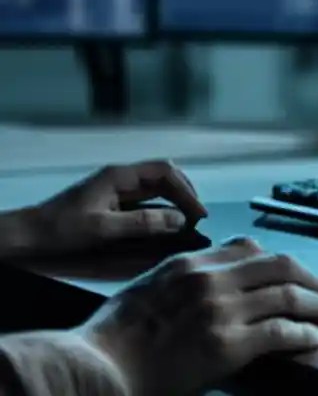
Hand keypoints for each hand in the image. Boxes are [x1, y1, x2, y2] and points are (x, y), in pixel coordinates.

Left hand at [2, 160, 207, 257]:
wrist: (28, 234)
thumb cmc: (61, 229)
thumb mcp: (103, 228)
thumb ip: (142, 224)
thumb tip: (178, 220)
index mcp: (119, 175)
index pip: (164, 172)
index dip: (186, 191)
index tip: (198, 214)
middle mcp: (120, 177)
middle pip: (164, 176)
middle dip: (185, 194)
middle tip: (198, 218)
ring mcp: (116, 188)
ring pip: (157, 187)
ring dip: (175, 201)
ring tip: (188, 222)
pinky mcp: (113, 201)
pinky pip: (146, 199)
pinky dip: (162, 209)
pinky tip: (167, 224)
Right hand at [80, 236, 317, 395]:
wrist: (95, 369)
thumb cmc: (111, 340)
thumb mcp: (145, 289)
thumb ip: (181, 279)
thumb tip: (206, 280)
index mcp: (190, 263)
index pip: (250, 248)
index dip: (281, 261)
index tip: (295, 274)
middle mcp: (210, 280)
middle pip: (281, 266)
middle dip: (313, 279)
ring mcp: (221, 310)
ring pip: (290, 296)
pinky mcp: (227, 344)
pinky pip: (282, 331)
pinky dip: (306, 333)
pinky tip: (315, 338)